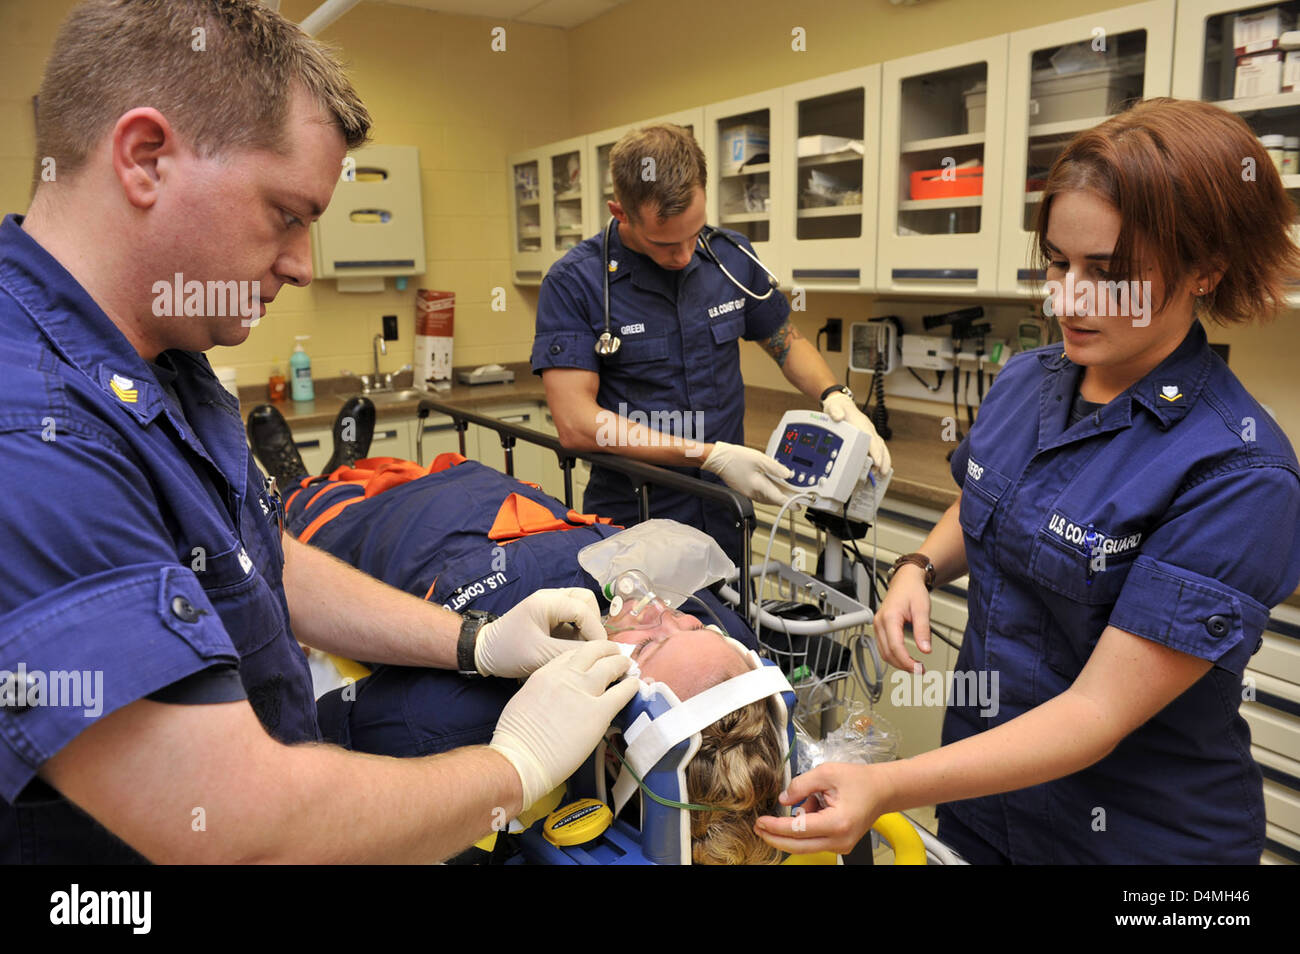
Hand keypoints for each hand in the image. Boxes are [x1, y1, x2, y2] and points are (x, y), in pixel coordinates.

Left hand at [475, 588, 606, 677]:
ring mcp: (549, 606)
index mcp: (546, 601)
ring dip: (587, 626)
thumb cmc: (507, 652)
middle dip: (593, 623)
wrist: (483, 653)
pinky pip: (573, 618)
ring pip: (581, 607)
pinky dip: (579, 631)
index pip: (583, 609)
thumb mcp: (540, 655)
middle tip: (593, 646)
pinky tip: (574, 649)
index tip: (601, 651)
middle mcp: (550, 598)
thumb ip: (571, 652)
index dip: (596, 630)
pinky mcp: (549, 617)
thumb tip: (600, 652)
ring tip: (583, 648)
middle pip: (585, 600)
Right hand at [489, 641, 638, 807]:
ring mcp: (583, 692)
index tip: (593, 658)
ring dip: (621, 663)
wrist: (521, 759)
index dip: (586, 655)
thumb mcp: (524, 699)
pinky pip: (622, 693)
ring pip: (610, 666)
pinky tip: (635, 686)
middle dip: (606, 649)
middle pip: (592, 652)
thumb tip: (555, 694)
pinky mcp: (599, 712)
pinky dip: (631, 687)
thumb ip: (543, 690)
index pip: (571, 654)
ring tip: (628, 665)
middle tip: (615, 653)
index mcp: (546, 673)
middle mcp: (566, 676)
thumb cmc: (515, 738)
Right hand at [702, 441, 794, 506]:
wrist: (717, 459)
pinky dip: (770, 492)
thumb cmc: (734, 458)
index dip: (791, 502)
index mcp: (758, 486)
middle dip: (787, 499)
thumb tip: (788, 474)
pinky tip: (773, 487)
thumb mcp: (759, 459)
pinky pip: (762, 494)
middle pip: (774, 500)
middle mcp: (753, 493)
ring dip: (779, 496)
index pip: (779, 499)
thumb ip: (775, 468)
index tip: (799, 505)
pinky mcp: (745, 489)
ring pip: (768, 498)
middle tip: (797, 498)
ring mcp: (748, 492)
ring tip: (788, 493)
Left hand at [753, 762, 886, 855]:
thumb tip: (784, 799)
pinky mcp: (839, 845)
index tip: (760, 821)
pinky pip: (813, 841)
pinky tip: (815, 807)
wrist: (882, 790)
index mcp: (837, 823)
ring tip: (812, 800)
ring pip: (804, 845)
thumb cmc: (859, 781)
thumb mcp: (826, 772)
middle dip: (775, 837)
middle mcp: (840, 840)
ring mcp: (841, 846)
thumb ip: (801, 785)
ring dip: (795, 828)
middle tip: (759, 827)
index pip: (797, 830)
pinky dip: (806, 828)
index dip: (775, 827)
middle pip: (797, 846)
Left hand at [822, 392, 891, 474]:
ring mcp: (869, 434)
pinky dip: (881, 458)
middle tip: (881, 472)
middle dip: (882, 459)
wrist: (841, 404)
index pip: (870, 438)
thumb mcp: (834, 407)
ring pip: (881, 448)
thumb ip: (836, 411)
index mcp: (861, 424)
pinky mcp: (868, 438)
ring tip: (883, 473)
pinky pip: (877, 448)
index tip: (876, 462)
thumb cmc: (838, 407)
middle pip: (879, 445)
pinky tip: (879, 468)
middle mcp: (868, 429)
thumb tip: (838, 416)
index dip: (874, 451)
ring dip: (884, 460)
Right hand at [874, 565, 931, 673]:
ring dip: (898, 663)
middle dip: (903, 665)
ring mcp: (877, 625)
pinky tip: (905, 659)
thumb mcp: (922, 609)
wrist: (905, 581)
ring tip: (914, 667)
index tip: (918, 668)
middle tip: (919, 670)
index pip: (895, 646)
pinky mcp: (880, 628)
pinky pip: (883, 647)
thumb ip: (923, 630)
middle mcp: (879, 622)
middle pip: (887, 653)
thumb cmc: (912, 591)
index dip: (906, 661)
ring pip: (883, 653)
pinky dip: (894, 656)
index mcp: (889, 617)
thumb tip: (925, 650)